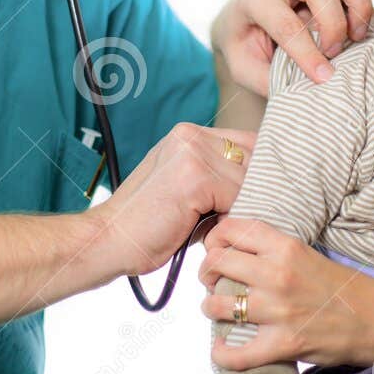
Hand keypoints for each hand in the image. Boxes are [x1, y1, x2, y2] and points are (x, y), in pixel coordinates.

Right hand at [93, 126, 254, 277]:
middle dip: (256, 189)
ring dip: (243, 207)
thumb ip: (219, 181)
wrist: (109, 239)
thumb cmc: (149, 224)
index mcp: (188, 134)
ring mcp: (192, 154)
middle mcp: (191, 136)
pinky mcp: (194, 177)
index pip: (248, 142)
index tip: (262, 197)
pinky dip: (231, 219)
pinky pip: (236, 196)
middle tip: (245, 217)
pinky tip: (212, 233)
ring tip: (222, 228)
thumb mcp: (187, 191)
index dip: (259, 172)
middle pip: (253, 157)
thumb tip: (264, 189)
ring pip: (248, 180)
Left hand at [198, 217, 373, 369]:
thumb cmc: (342, 287)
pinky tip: (220, 350)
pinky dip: (222, 354)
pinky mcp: (284, 343)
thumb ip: (274, 250)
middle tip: (210, 281)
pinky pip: (236, 353)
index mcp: (286, 246)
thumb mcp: (307, 254)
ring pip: (218, 304)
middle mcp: (278, 274)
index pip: (233, 230)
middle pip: (218, 263)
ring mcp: (279, 310)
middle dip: (206, 272)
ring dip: (210, 308)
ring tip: (216, 310)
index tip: (214, 248)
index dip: (215, 238)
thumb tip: (236, 251)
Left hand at [211, 0, 373, 94]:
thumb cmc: (245, 41)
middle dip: (334, 25)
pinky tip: (361, 15)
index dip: (308, 54)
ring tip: (354, 34)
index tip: (324, 77)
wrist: (244, 11)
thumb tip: (307, 89)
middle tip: (334, 52)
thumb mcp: (243, 66)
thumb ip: (269, 79)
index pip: (286, 24)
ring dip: (358, 4)